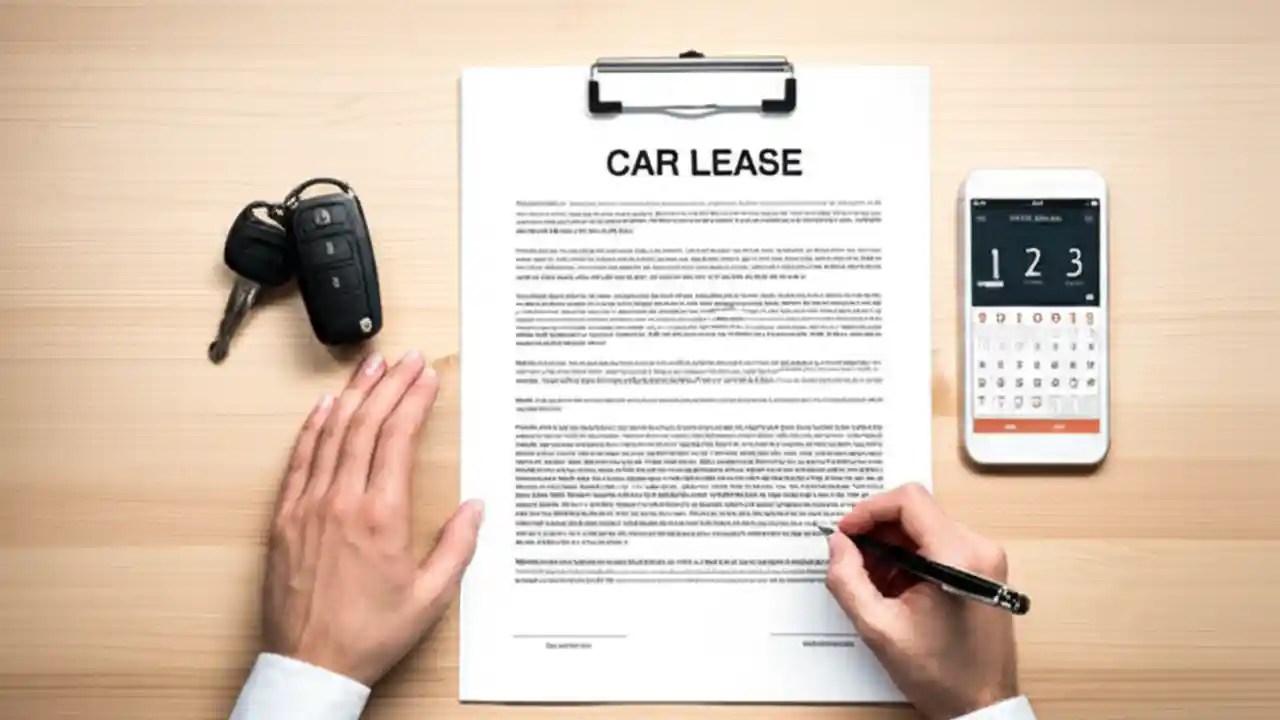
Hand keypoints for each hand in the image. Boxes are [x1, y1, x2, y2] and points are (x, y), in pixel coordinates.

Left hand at [262, 350, 483, 685]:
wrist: (312, 664)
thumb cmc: (370, 634)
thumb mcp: (431, 597)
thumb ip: (457, 547)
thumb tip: (476, 507)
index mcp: (381, 516)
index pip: (397, 437)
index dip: (413, 400)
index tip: (426, 377)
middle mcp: (342, 501)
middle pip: (366, 424)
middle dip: (389, 385)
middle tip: (406, 359)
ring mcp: (308, 506)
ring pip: (331, 433)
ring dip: (352, 394)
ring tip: (370, 366)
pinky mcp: (284, 518)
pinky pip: (299, 459)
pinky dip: (313, 427)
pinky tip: (325, 407)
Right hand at [825, 483, 1017, 718]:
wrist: (982, 705)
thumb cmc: (943, 675)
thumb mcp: (880, 628)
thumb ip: (848, 580)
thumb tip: (837, 544)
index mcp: (958, 557)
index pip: (909, 501)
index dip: (869, 510)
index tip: (847, 531)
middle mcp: (979, 549)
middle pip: (916, 512)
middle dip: (877, 532)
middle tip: (852, 559)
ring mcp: (984, 559)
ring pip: (924, 528)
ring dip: (891, 547)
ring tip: (873, 582)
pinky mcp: (982, 570)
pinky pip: (937, 545)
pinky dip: (909, 559)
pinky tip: (895, 589)